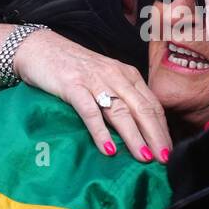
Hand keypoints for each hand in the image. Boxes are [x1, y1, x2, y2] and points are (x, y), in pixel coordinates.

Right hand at [14, 30, 171, 162]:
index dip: (163, 129)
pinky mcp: (72, 86)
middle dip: (156, 136)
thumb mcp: (105, 80)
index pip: (153, 105)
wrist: (39, 47)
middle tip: (164, 160)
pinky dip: (101, 132)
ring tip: (144, 158)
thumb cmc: (74, 68)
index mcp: (127, 75)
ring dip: (135, 137)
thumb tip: (138, 131)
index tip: (169, 152)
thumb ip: (121, 98)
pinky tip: (109, 149)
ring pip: (121, 111)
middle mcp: (115, 76)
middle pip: (142, 109)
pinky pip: (90, 111)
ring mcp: (94, 80)